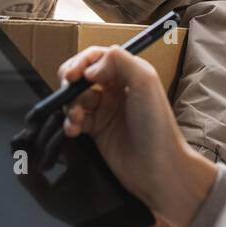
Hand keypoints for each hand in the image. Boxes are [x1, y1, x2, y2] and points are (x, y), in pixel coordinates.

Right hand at [55, 46, 217, 226]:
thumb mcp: (145, 82)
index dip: (82, 62)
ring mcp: (105, 110)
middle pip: (82, 75)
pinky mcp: (96, 131)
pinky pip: (74, 119)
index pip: (97, 57)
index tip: (74, 74)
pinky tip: (74, 130)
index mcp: (129, 73)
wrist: (158, 169)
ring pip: (75, 97)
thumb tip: (90, 65)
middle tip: (67, 90)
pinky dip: (69, 122)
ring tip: (77, 118)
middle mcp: (115, 89)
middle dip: (70, 81)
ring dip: (70, 105)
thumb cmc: (157, 126)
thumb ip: (119, 61)